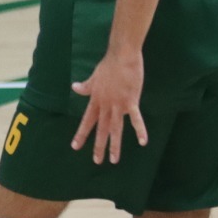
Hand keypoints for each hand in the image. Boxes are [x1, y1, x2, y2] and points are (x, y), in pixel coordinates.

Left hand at [70, 48, 147, 164]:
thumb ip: (86, 86)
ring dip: (114, 144)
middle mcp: (105, 105)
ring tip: (114, 159)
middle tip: (97, 161)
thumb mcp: (93, 77)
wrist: (121, 57)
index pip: (87, 120)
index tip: (75, 146)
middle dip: (98, 145)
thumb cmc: (109, 66)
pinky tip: (143, 142)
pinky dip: (139, 130)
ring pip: (115, 128)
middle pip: (101, 129)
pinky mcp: (131, 101)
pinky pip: (135, 119)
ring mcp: (117, 104)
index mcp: (96, 100)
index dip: (81, 134)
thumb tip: (74, 87)